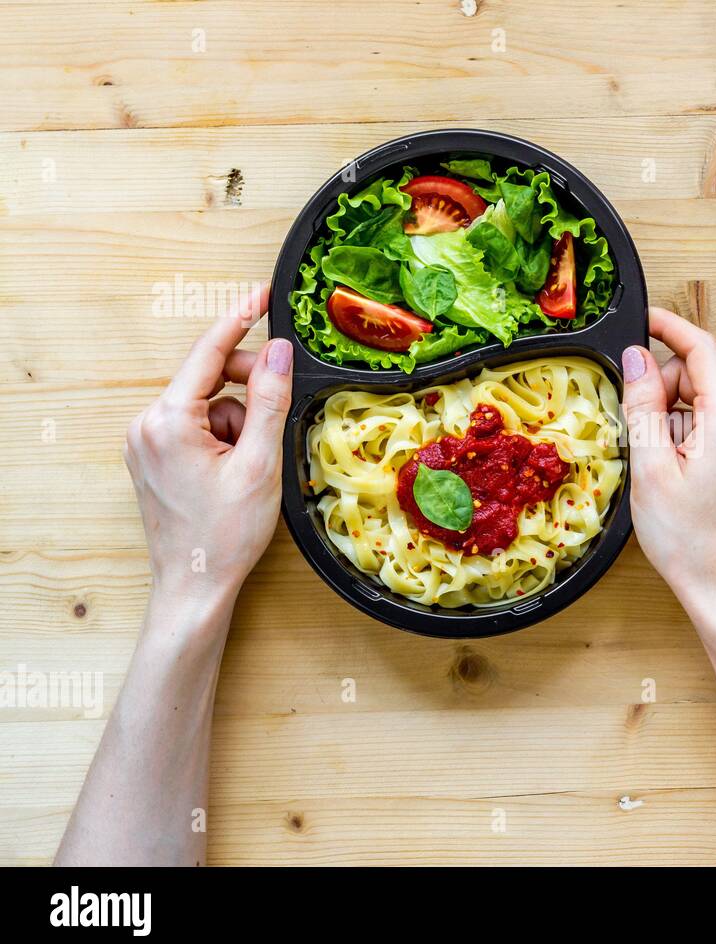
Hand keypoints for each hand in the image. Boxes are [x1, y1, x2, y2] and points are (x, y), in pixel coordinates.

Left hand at [124, 284, 292, 609]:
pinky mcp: (152, 457)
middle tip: (272, 426)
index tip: (262, 293)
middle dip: (248, 394)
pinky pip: (197, 426)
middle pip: (210, 379)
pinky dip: (224, 439)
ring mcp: (145, 441)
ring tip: (248, 468)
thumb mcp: (259, 463)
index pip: (208, 352)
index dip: (240, 318)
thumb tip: (278, 351)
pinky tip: (234, 472)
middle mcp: (145, 424)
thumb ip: (269, 400)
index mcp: (167, 420)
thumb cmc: (225, 534)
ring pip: (208, 405)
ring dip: (238, 426)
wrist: (195, 585)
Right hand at [621, 307, 715, 618]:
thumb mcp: (651, 468)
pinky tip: (683, 471)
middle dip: (667, 393)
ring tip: (667, 468)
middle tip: (648, 440)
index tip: (644, 318)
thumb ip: (643, 404)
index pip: (703, 348)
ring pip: (708, 400)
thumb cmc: (690, 542)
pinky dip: (694, 434)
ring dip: (678, 420)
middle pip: (703, 375)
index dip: (669, 327)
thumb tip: (636, 356)